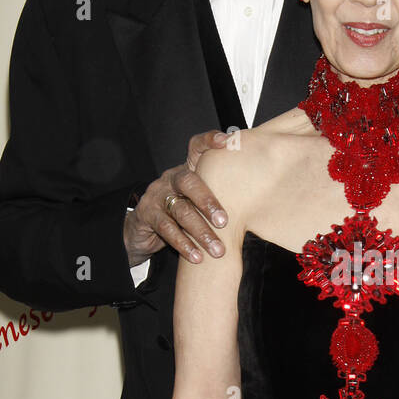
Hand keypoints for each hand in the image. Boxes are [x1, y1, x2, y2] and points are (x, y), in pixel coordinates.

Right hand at [123, 129, 229, 267]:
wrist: (142, 230)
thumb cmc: (181, 212)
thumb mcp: (197, 200)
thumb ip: (219, 194)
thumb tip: (256, 200)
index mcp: (187, 170)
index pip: (196, 147)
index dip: (209, 141)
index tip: (225, 142)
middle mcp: (171, 178)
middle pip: (189, 182)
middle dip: (208, 202)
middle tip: (224, 221)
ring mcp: (157, 195)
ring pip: (180, 211)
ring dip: (201, 232)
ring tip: (217, 249)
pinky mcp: (146, 215)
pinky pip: (166, 229)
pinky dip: (183, 244)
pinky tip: (197, 257)